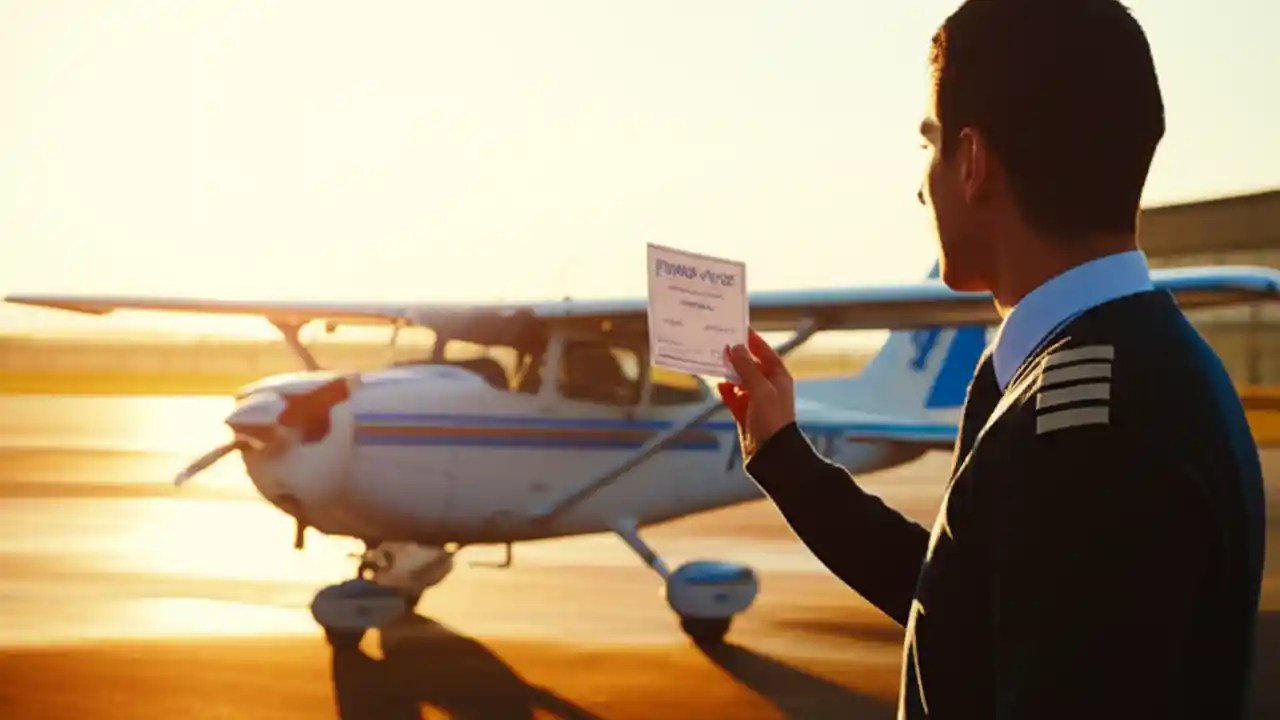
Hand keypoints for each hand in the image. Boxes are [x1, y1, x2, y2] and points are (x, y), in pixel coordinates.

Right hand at [718, 328, 796, 461]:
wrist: (771, 454)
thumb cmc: (772, 418)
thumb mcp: (760, 389)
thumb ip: (746, 368)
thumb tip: (734, 347)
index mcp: (778, 377)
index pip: (765, 352)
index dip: (753, 340)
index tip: (738, 327)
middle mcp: (767, 386)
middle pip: (750, 365)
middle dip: (736, 356)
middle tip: (719, 342)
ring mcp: (755, 400)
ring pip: (739, 380)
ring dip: (729, 373)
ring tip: (714, 361)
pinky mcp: (744, 413)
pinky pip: (733, 397)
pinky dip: (726, 391)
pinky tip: (718, 385)